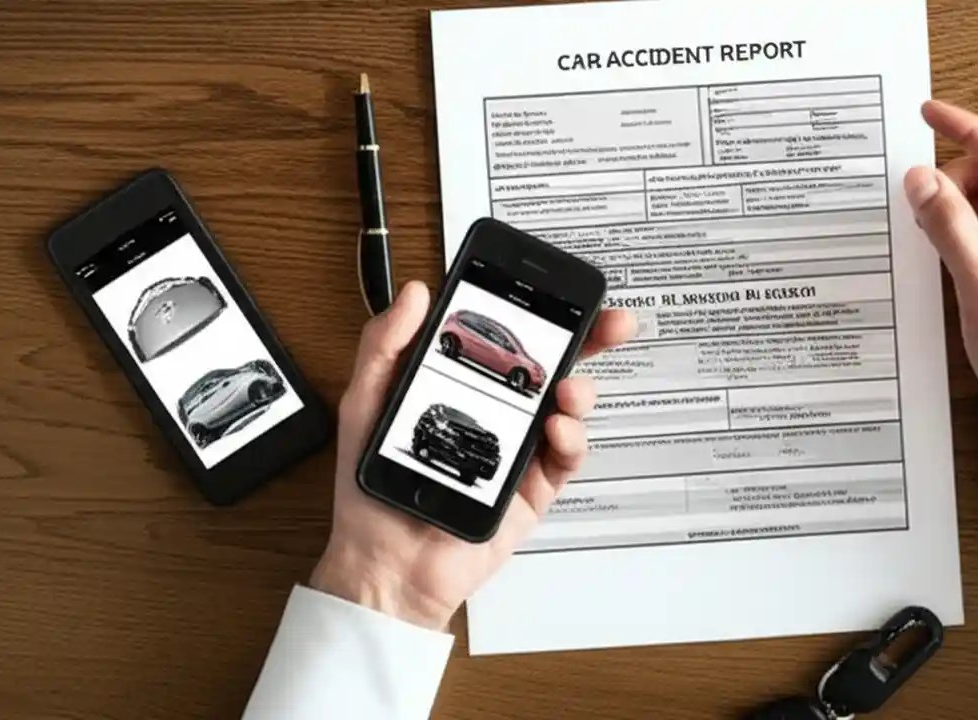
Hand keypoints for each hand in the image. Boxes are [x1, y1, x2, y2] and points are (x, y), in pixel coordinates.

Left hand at [310, 281, 636, 629]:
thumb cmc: (372, 487)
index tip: (561, 291)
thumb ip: (385, 344)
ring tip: (569, 389)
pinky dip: (570, 440)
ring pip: (567, 410)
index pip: (508, 339)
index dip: (539, 312)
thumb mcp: (366, 402)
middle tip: (611, 323)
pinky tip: (558, 431)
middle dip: (589, 341)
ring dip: (579, 392)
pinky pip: (564, 460)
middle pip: (553, 367)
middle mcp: (498, 414)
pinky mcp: (532, 490)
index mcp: (461, 387)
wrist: (385, 564)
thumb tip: (415, 295)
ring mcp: (519, 451)